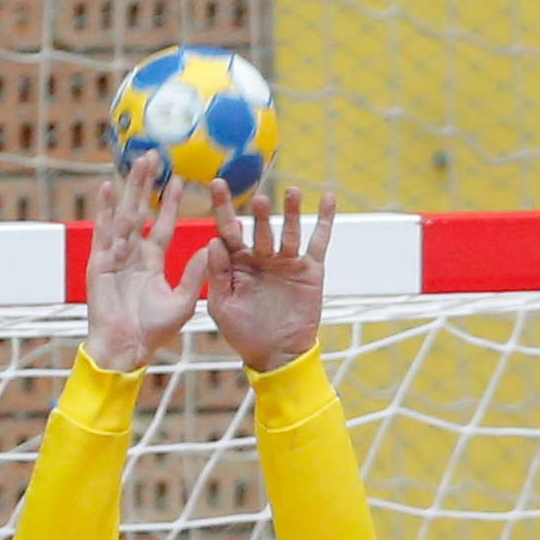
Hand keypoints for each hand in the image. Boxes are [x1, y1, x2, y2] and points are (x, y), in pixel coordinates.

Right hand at [82, 160, 212, 375]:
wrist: (126, 349)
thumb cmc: (153, 332)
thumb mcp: (183, 301)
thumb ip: (195, 274)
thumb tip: (212, 247)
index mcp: (152, 262)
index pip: (162, 224)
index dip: (169, 202)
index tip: (179, 179)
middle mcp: (132, 253)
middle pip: (141, 210)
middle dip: (147, 184)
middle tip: (155, 156)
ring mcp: (114, 256)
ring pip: (124, 214)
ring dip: (131, 187)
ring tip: (137, 162)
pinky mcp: (99, 262)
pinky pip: (102, 231)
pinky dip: (104, 209)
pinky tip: (108, 187)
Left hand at [204, 184, 334, 372]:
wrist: (276, 356)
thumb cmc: (244, 334)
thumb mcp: (222, 307)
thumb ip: (217, 275)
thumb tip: (212, 242)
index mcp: (237, 263)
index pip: (229, 229)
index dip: (223, 207)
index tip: (217, 183)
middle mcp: (261, 257)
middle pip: (261, 227)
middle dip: (260, 215)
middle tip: (259, 202)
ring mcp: (286, 262)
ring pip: (289, 230)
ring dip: (291, 211)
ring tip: (291, 193)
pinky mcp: (309, 270)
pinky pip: (318, 242)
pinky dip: (324, 221)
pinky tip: (327, 198)